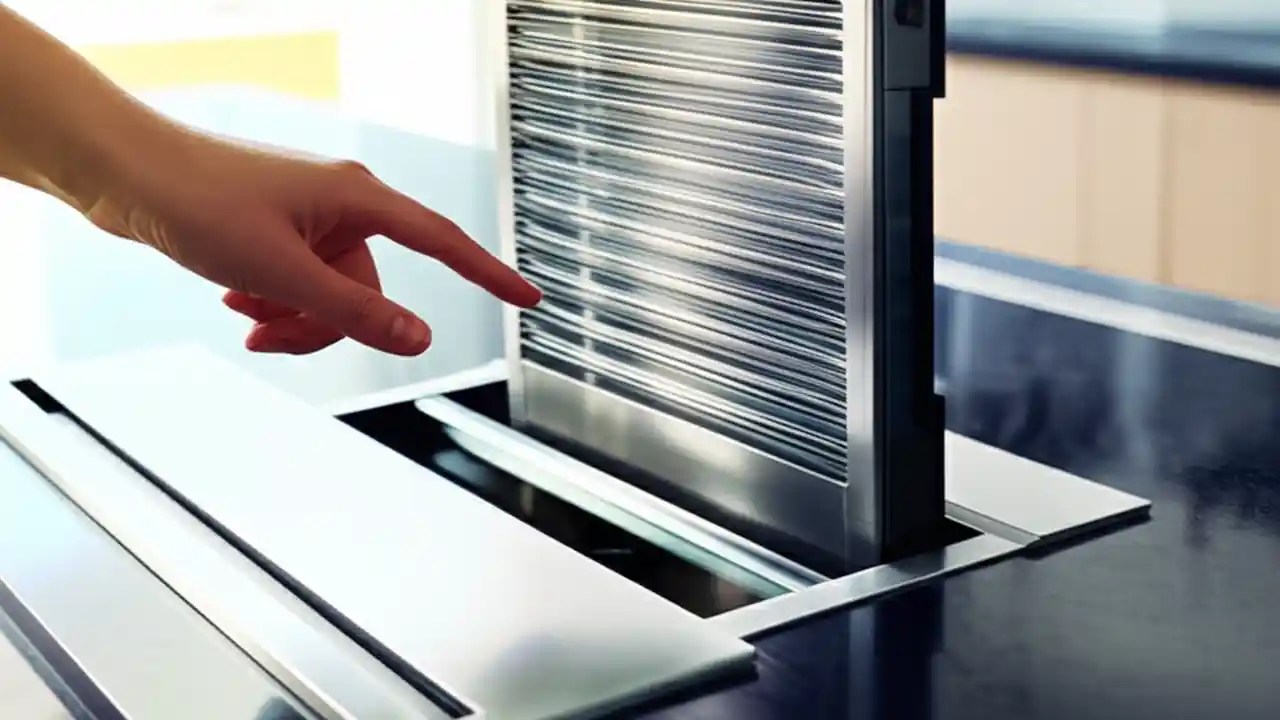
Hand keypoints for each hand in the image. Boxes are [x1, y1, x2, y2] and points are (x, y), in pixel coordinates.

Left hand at [85, 127, 539, 355]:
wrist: (125, 172)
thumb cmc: (197, 202)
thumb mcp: (283, 273)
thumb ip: (356, 311)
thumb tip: (419, 338)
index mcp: (358, 199)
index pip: (443, 244)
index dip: (489, 276)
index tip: (528, 299)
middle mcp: (342, 204)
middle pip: (369, 289)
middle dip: (323, 324)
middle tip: (270, 332)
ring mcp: (311, 216)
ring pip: (330, 293)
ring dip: (292, 317)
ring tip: (243, 314)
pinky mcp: (281, 227)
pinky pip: (302, 282)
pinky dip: (274, 301)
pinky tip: (235, 299)